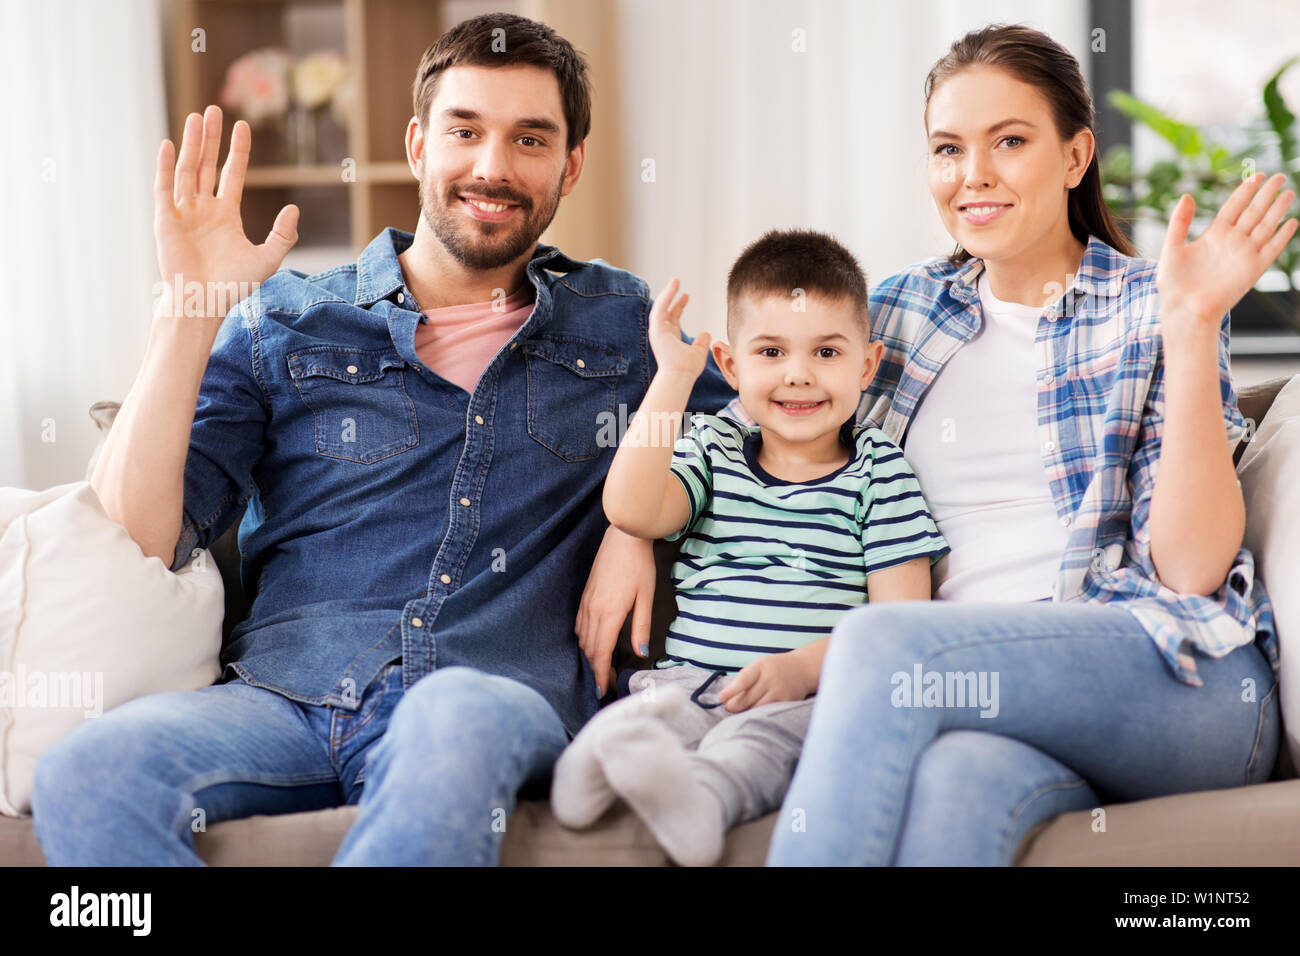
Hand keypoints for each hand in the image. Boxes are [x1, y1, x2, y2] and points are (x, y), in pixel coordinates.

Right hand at [155, 105, 298, 318]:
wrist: (204, 303)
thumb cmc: (234, 286)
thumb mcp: (267, 259)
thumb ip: (283, 235)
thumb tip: (294, 208)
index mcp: (226, 215)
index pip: (232, 174)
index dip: (237, 151)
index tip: (242, 126)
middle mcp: (204, 209)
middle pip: (206, 165)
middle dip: (211, 137)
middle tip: (214, 108)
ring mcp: (184, 213)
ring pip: (187, 170)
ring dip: (191, 143)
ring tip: (197, 116)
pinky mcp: (166, 221)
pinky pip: (165, 188)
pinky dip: (166, 166)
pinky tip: (170, 145)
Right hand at [575, 526, 655, 696]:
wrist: (624, 537)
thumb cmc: (639, 565)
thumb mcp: (646, 597)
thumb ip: (642, 627)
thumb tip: (641, 653)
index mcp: (609, 613)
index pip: (601, 653)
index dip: (601, 674)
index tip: (603, 690)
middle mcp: (593, 611)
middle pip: (589, 650)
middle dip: (596, 670)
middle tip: (604, 685)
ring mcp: (586, 603)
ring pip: (583, 639)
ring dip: (590, 656)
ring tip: (601, 668)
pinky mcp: (585, 596)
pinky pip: (580, 625)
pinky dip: (585, 640)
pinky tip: (594, 644)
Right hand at [648, 278, 710, 379]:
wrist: (680, 376)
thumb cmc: (688, 368)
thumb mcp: (699, 352)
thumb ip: (701, 342)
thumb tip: (706, 333)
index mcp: (671, 338)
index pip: (673, 318)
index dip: (679, 306)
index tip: (686, 296)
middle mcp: (663, 333)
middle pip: (666, 310)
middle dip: (672, 296)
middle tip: (678, 284)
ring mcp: (658, 331)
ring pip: (660, 306)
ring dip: (667, 293)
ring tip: (675, 281)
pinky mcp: (656, 329)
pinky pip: (659, 308)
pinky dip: (665, 297)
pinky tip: (673, 287)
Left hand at [717, 651, 815, 712]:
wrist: (802, 669)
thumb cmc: (774, 667)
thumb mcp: (759, 664)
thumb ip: (745, 677)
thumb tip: (727, 695)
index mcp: (761, 666)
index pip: (743, 680)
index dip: (731, 690)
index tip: (720, 698)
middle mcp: (771, 678)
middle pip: (747, 697)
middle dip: (734, 705)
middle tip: (728, 707)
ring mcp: (780, 691)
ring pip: (757, 707)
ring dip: (745, 711)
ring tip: (739, 711)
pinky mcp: (787, 701)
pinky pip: (768, 711)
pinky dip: (758, 714)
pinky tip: (753, 714)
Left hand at [1157, 172, 1296, 338]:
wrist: (1184, 310)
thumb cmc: (1174, 283)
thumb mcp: (1172, 248)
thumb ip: (1180, 222)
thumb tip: (1186, 195)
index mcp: (1213, 235)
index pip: (1234, 206)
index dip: (1245, 191)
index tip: (1257, 175)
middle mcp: (1231, 242)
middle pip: (1253, 212)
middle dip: (1266, 194)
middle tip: (1280, 176)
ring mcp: (1244, 254)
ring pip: (1265, 226)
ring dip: (1277, 210)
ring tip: (1288, 192)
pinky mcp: (1253, 269)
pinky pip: (1272, 249)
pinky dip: (1282, 236)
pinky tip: (1291, 221)